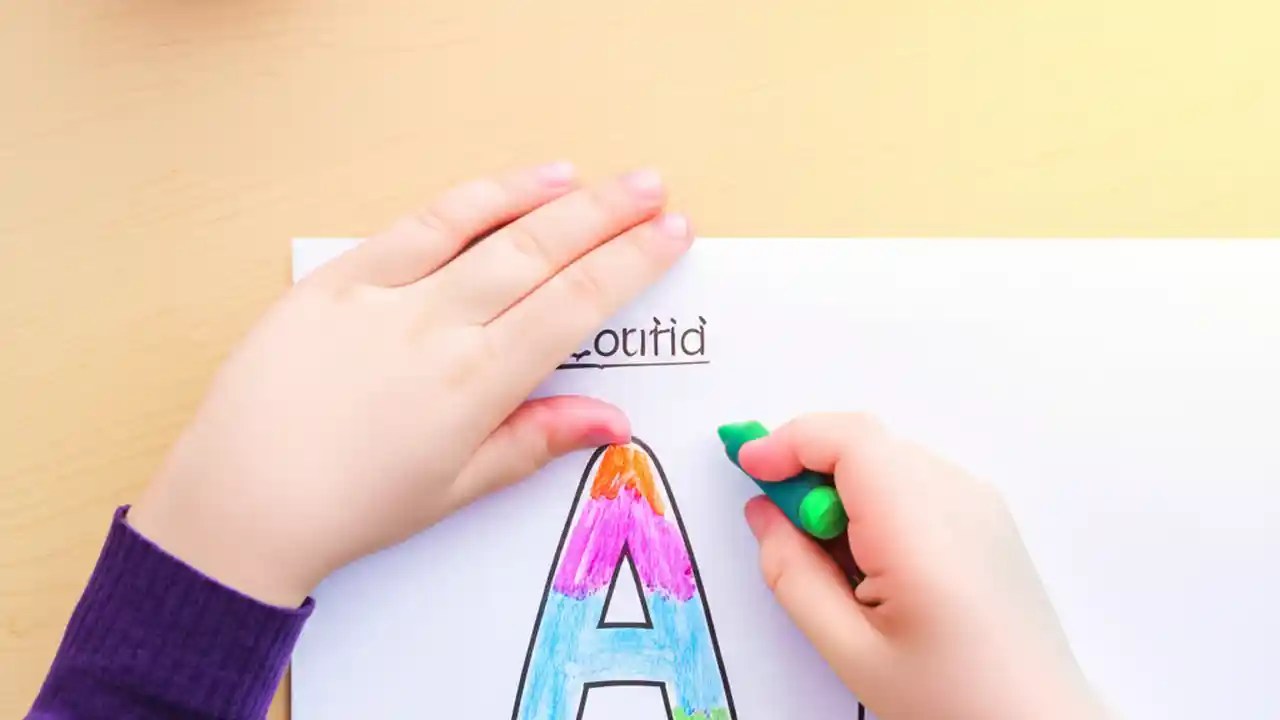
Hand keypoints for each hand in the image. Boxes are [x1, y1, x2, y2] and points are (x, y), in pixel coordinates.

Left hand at [128, 163, 692, 606]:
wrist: (242, 498)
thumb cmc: (349, 505)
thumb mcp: (456, 488)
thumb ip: (536, 441)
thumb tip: (612, 420)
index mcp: (476, 386)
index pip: (576, 307)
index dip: (632, 265)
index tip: (671, 235)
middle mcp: (440, 329)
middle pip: (543, 256)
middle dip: (608, 217)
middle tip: (655, 188)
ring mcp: (387, 296)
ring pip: (486, 230)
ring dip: (549, 199)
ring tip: (597, 179)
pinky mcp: (340, 279)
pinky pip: (417, 225)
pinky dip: (470, 200)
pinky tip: (509, 184)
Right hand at [738, 414, 1105, 719]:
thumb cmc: (956, 702)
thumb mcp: (851, 652)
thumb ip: (794, 575)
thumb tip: (764, 514)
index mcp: (923, 532)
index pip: (849, 440)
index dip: (789, 441)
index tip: (747, 465)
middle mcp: (960, 500)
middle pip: (865, 444)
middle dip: (809, 466)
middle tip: (777, 521)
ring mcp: (980, 503)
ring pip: (887, 459)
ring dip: (841, 486)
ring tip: (831, 560)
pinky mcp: (986, 516)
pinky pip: (914, 479)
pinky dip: (874, 498)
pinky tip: (869, 559)